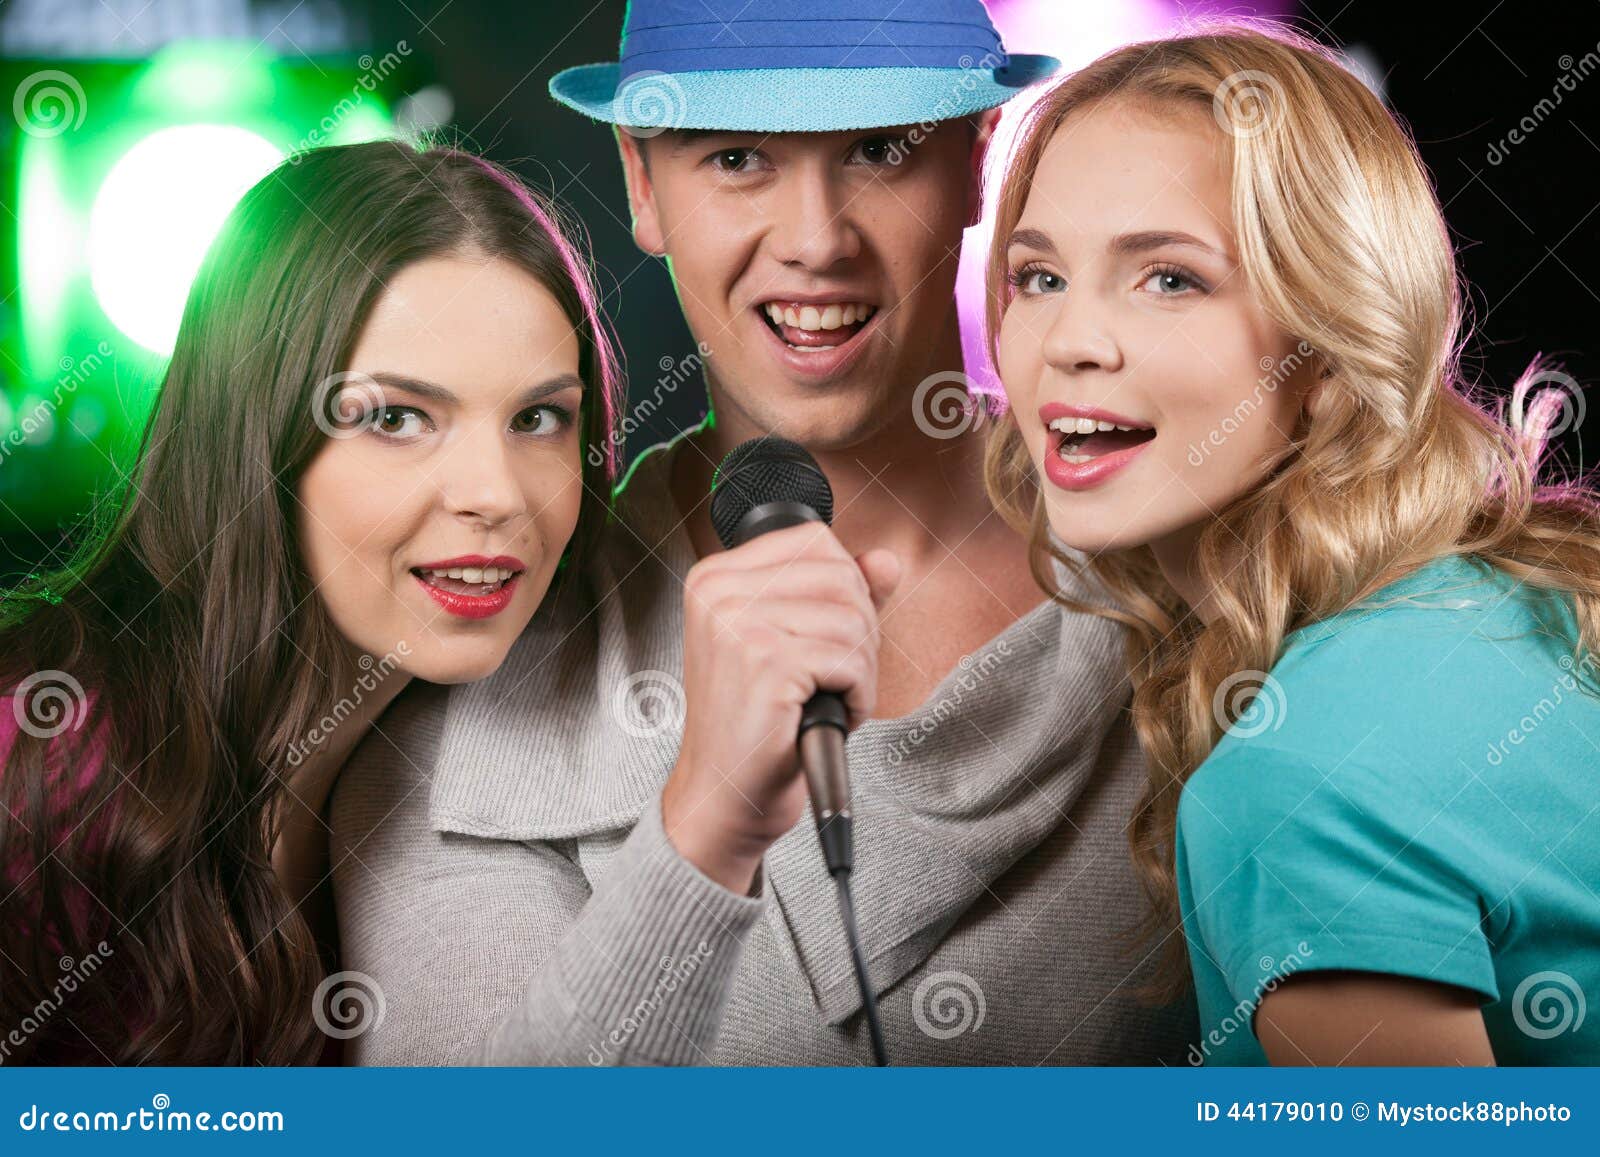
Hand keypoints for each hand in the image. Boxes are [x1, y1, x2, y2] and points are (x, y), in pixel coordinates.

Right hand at [661, 521, 899, 892]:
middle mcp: (718, 592)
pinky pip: (850, 660)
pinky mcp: (765, 663)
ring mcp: (737, 624)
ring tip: (829, 698)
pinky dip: (858, 695)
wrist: (725, 792)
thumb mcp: (795, 642)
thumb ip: (840, 593)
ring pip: (852, 619)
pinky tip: (831, 715)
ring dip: (860, 669)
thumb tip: (886, 560)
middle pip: (840, 576)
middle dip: (858, 631)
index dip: (845, 588)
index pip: (814, 541)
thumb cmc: (757, 721)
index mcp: (715, 577)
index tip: (828, 636)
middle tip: (834, 676)